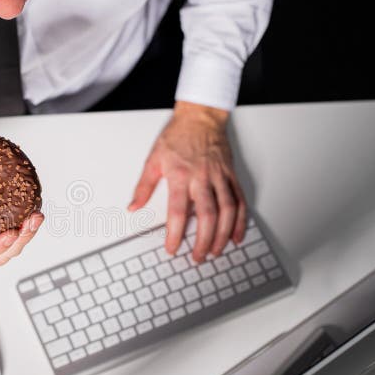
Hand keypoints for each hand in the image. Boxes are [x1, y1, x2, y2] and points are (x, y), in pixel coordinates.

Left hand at [128, 101, 246, 261]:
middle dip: (204, 240)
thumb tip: (133, 207)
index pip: (178, 211)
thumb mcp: (153, 160)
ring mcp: (220, 177)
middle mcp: (202, 177)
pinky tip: (236, 235)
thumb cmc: (177, 137)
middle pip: (207, 215)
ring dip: (223, 234)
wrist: (200, 117)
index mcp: (180, 175)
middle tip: (198, 257)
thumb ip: (143, 187)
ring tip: (217, 251)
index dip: (176, 234)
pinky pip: (240, 200)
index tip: (172, 248)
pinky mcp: (232, 175)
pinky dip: (241, 220)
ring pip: (228, 210)